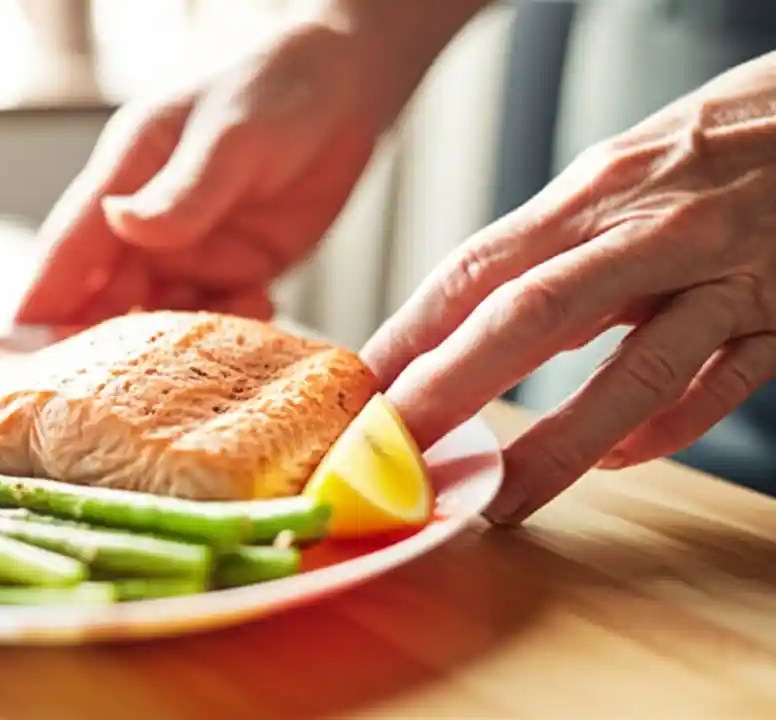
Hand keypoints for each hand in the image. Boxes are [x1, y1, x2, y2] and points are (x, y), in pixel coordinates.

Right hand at [16, 1, 479, 324]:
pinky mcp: (236, 267)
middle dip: (107, 353)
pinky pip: (219, 318)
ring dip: (176, 349)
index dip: (41, 312)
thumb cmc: (274, 84)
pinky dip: (232, 330)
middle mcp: (147, 224)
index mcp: (123, 180)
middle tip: (121, 403)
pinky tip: (261, 309)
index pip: (66, 255)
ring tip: (204, 363)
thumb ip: (183, 189)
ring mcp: (190, 249)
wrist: (348, 82)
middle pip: (106, 303)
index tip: (21, 370)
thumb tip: (123, 226)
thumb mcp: (229, 134)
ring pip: (161, 320)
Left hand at [362, 52, 775, 524]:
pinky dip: (664, 429)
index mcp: (592, 193)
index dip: (411, 335)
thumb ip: (552, 249)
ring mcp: (721, 278)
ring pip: (631, 373)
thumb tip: (469, 325)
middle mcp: (649, 233)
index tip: (363, 391)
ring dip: (555, 444)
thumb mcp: (617, 175)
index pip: (477, 269)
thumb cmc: (712, 146)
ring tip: (498, 499)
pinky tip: (614, 461)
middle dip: (451, 391)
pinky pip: (721, 385)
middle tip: (398, 451)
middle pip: (530, 317)